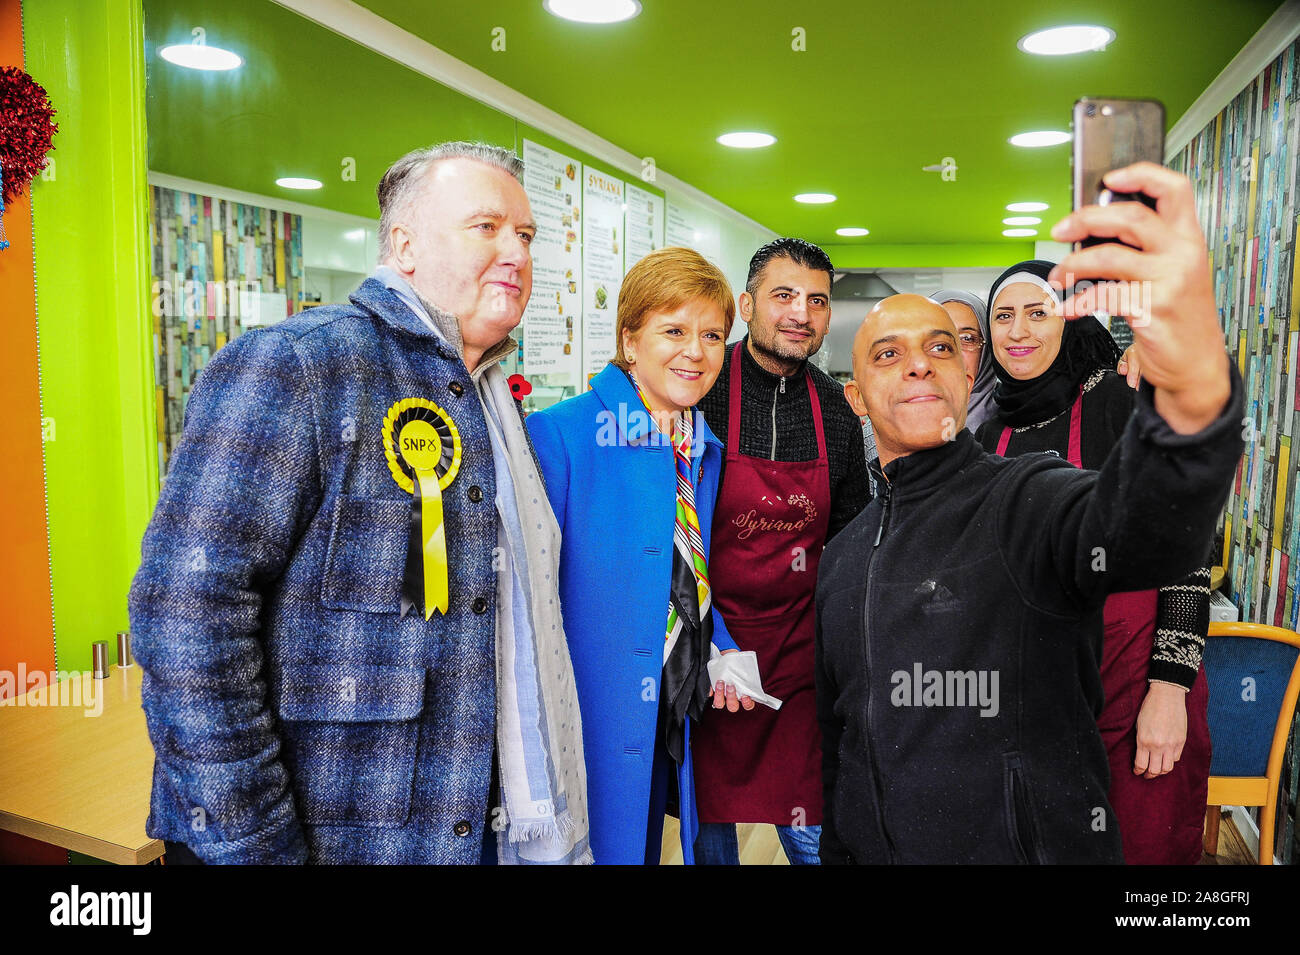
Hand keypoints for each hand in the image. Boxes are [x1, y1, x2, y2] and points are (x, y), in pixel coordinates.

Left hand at [712, 649, 755, 711]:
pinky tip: (713, 683)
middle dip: (731, 697)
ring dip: (720, 694)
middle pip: (733, 707)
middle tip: (731, 686)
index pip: (748, 705)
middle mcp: (733, 698)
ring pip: (719, 704)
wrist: (725, 659)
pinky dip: (711, 690)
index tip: (745, 695)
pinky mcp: (713, 692)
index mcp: (743, 695)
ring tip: (720, 682)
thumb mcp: (743, 667)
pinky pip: (710, 695)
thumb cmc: (737, 664)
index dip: (747, 703)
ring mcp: (722, 696)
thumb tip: (746, 670)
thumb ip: (744, 671)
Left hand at [1048, 162, 1230, 433]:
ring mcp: (1169, 280)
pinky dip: (1077, 302)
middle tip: (1060, 230)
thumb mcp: (1170, 272)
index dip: (1141, 175)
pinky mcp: (1153, 308)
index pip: (1173, 188)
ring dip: (1072, 265)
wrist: (1196, 363)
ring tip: (1058, 277)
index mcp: (1188, 237)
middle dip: (1085, 219)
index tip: (1109, 178)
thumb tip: (1090, 231)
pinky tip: (1067, 308)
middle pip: (1130, 217)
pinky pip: (1103, 296)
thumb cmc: (1176, 315)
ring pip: (1108, 257)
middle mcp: (1182, 253)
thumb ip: (1143, 248)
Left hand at [1133, 682, 1188, 777]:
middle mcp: (1158, 745)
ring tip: (1157, 771)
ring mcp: (1171, 744)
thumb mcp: (1139, 725)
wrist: (1167, 695)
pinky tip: (1166, 758)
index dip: (1138, 771)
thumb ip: (1141, 741)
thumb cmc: (1150, 707)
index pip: (1141, 764)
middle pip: (1155, 771)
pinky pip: (1176, 758)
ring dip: (1161, 772)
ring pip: (1167, 768)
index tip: (1137, 772)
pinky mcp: (1181, 741)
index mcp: (1144, 741)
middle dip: (1149, 775)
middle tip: (1146, 775)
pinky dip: (1171, 761)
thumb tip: (1141, 754)